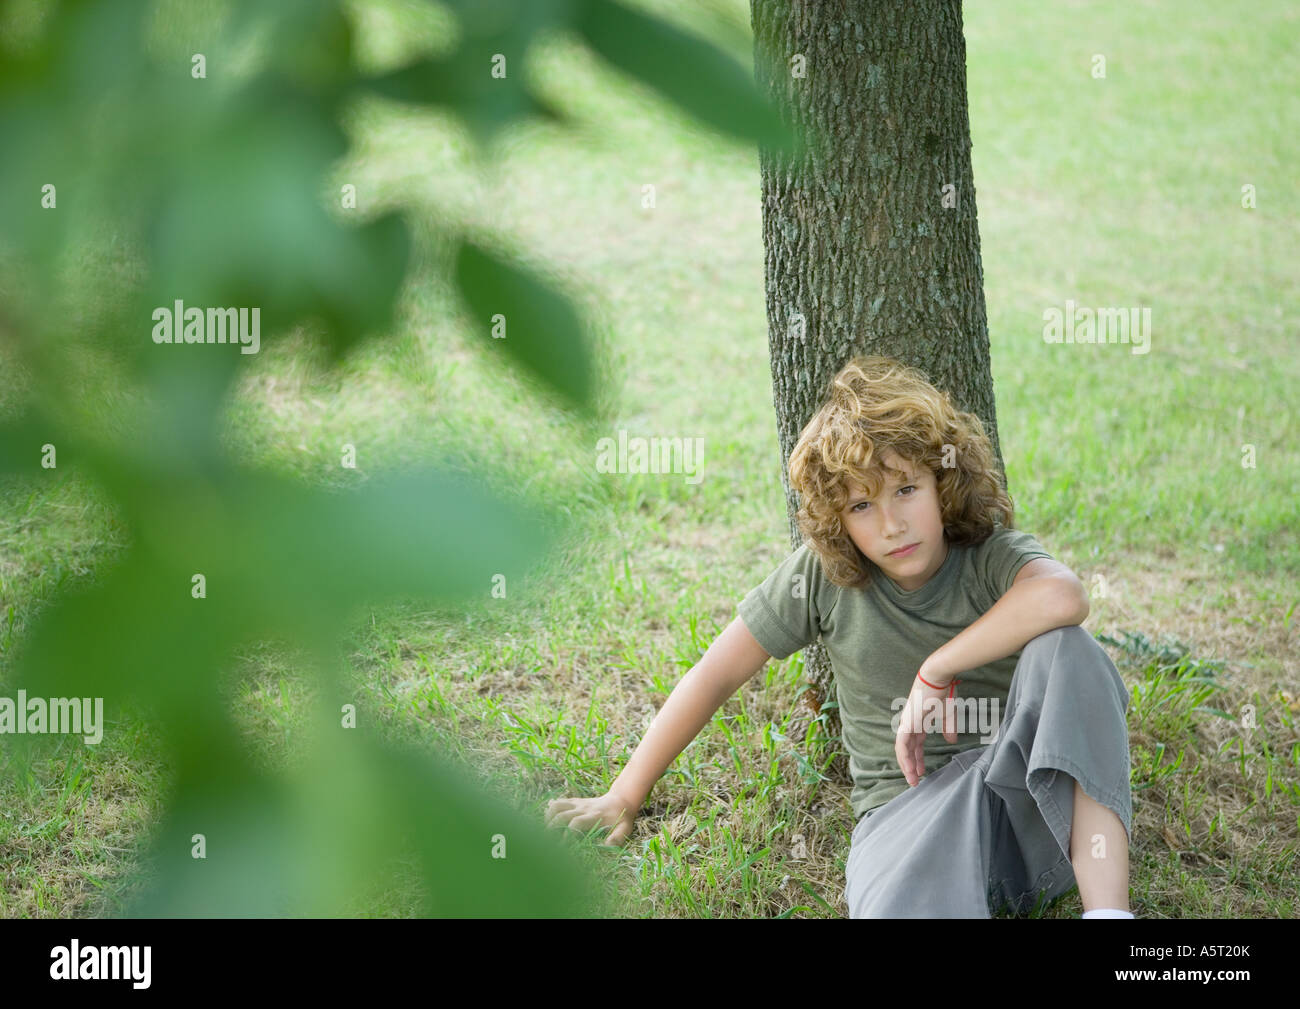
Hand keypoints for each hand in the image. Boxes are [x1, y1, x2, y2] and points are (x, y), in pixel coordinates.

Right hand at [544, 791, 637, 846]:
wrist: (620, 800)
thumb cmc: (622, 818)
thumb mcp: (625, 828)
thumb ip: (618, 837)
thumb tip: (606, 846)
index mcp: (594, 816)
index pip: (576, 823)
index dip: (567, 834)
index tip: (562, 847)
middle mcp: (583, 808)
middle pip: (562, 814)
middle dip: (552, 827)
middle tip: (547, 842)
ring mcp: (578, 803)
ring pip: (557, 806)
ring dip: (548, 818)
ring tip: (546, 832)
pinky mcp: (574, 801)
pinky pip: (558, 803)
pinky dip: (550, 811)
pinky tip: (549, 821)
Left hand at [894, 671, 960, 787]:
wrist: (938, 677)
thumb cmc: (943, 692)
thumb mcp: (948, 714)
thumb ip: (949, 728)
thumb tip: (951, 741)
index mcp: (919, 722)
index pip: (915, 745)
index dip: (918, 758)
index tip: (921, 772)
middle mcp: (910, 724)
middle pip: (907, 750)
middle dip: (911, 766)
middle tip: (914, 782)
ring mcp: (907, 723)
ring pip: (903, 750)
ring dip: (907, 766)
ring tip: (912, 781)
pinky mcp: (907, 722)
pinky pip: (903, 744)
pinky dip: (905, 757)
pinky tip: (910, 768)